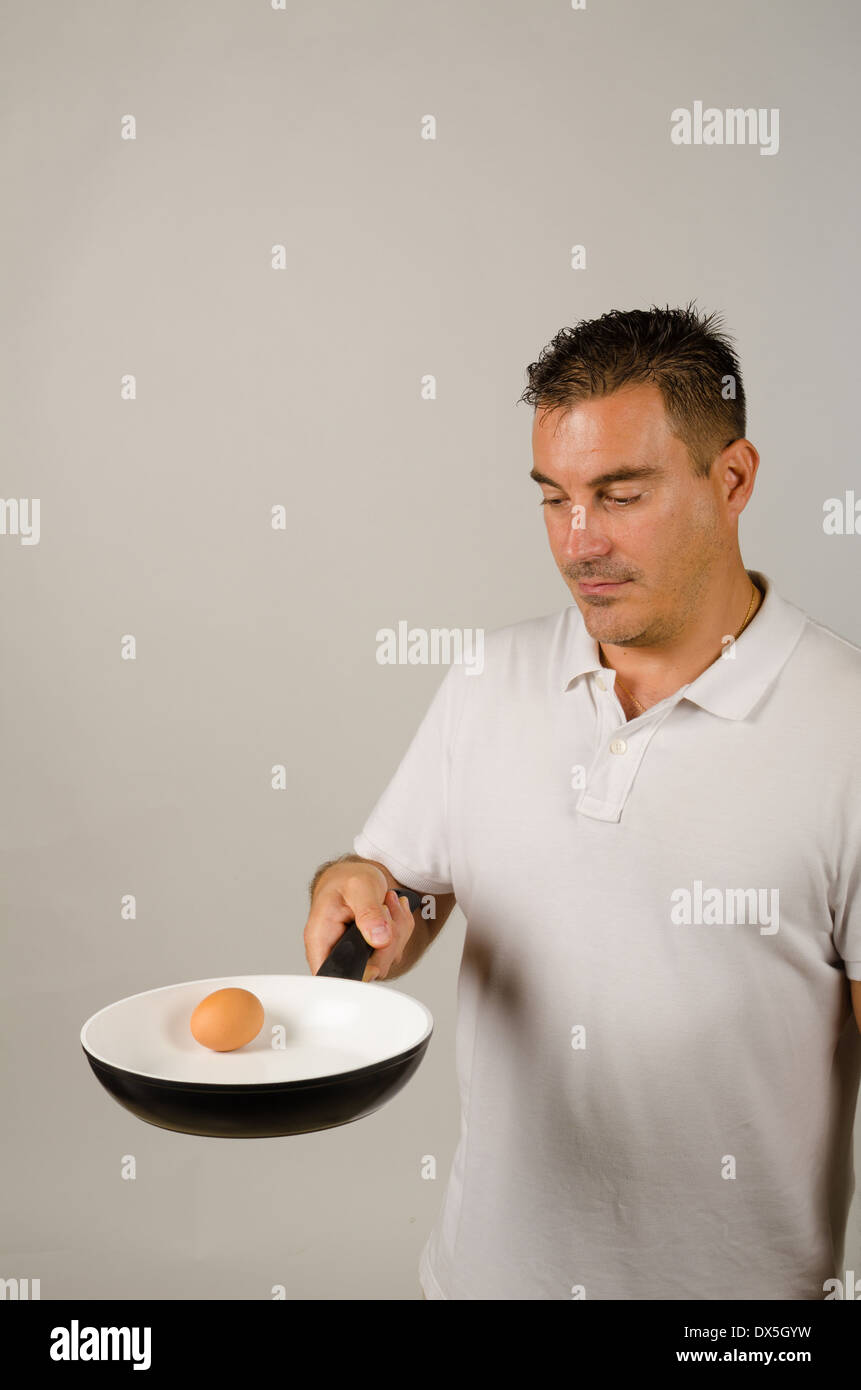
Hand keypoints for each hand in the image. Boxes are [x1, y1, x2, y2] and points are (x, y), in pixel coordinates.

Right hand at [303, 860, 416, 980]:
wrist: (353, 876)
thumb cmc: (347, 880)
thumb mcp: (359, 887)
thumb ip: (368, 912)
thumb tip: (379, 939)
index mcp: (321, 938)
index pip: (333, 976)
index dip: (359, 972)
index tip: (378, 946)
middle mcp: (335, 952)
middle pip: (368, 972)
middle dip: (388, 942)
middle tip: (386, 909)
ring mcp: (356, 956)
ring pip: (386, 962)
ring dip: (397, 932)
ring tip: (388, 904)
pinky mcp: (371, 954)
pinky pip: (394, 952)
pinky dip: (400, 930)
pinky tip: (392, 911)